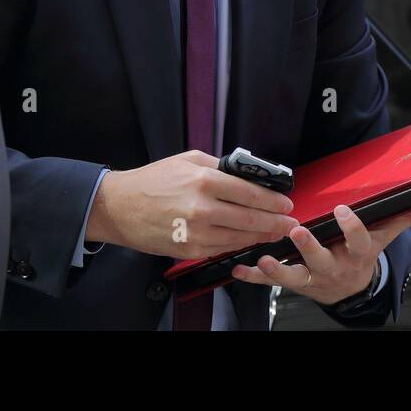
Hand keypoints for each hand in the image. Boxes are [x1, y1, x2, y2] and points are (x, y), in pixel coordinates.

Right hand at [88, 150, 299, 258]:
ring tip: (276, 233)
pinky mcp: (189, 250)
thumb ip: (219, 166)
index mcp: (204, 181)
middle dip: (274, 222)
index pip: (249, 192)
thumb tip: (246, 173)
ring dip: (262, 236)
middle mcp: (202, 208)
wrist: (120, 207)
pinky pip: (222, 249)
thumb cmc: (152, 181)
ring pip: (239, 237)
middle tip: (289, 223)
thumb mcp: (187, 159)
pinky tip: (249, 241)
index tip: (285, 203)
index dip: (272, 200)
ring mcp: (196, 232)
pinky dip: (239, 245)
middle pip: (250, 217)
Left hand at [229, 199, 410, 305]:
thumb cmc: (363, 255)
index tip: (344, 211)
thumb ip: (407, 215)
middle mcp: (334, 268)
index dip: (352, 228)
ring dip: (277, 268)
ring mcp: (312, 278)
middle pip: (323, 261)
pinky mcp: (293, 282)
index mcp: (357, 255)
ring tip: (264, 258)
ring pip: (294, 276)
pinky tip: (240, 267)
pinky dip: (254, 276)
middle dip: (310, 248)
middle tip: (298, 231)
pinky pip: (271, 282)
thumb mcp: (385, 236)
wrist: (351, 291)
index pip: (359, 242)